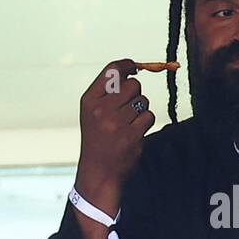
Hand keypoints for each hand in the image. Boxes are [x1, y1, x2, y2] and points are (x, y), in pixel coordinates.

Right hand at [74, 59, 157, 218]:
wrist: (98, 173)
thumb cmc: (98, 139)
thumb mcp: (92, 113)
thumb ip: (108, 91)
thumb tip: (134, 69)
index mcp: (89, 101)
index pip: (112, 70)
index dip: (127, 65)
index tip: (134, 68)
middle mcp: (101, 110)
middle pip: (133, 85)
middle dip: (135, 93)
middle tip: (127, 108)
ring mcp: (117, 123)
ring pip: (143, 101)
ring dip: (140, 111)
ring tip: (127, 125)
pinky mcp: (132, 135)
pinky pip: (149, 117)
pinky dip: (145, 124)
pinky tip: (134, 134)